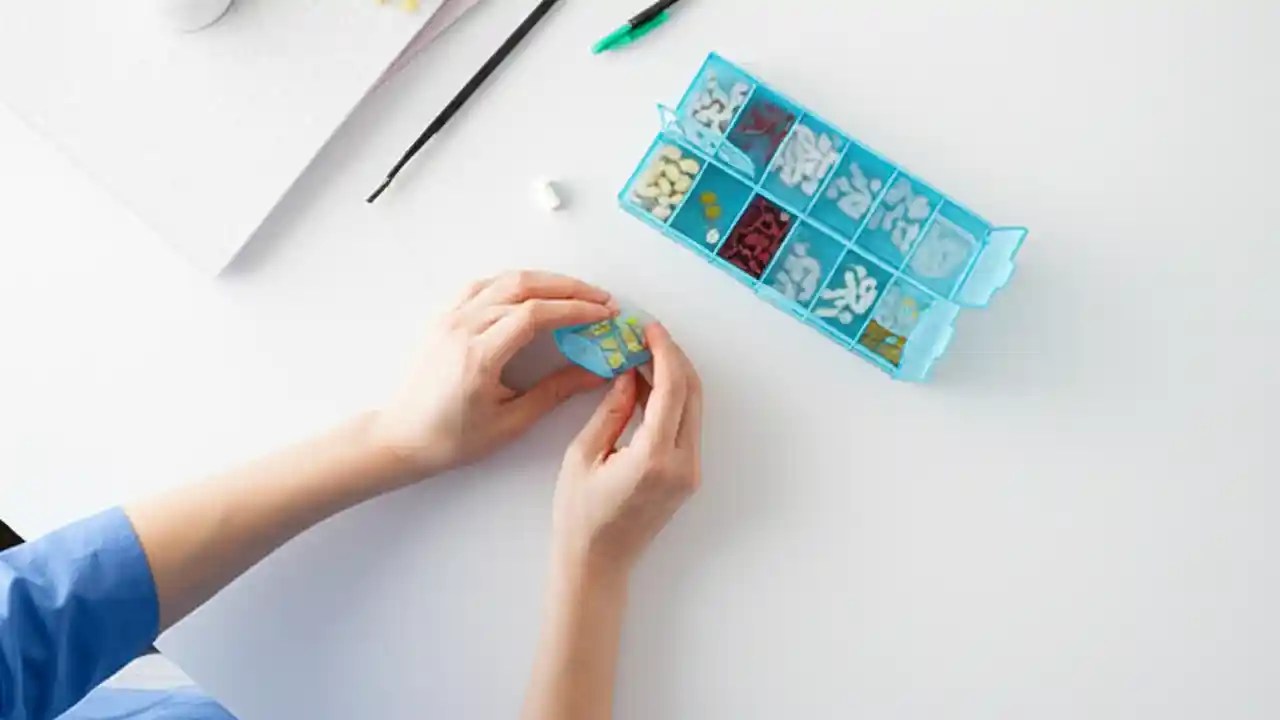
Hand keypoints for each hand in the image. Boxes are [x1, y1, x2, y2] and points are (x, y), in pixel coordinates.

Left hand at [372, 271, 618, 478]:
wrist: (402, 437)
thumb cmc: (452, 438)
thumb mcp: (510, 422)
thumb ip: (555, 392)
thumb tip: (595, 373)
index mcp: (479, 354)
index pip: (536, 314)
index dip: (575, 309)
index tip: (604, 313)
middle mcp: (462, 327)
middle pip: (523, 286)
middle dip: (568, 288)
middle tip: (600, 298)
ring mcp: (450, 318)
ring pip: (504, 280)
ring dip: (544, 280)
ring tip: (575, 292)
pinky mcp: (444, 318)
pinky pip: (483, 286)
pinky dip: (514, 283)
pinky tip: (532, 291)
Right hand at [551, 323, 702, 581]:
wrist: (597, 566)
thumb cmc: (579, 517)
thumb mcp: (582, 456)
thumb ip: (611, 410)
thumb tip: (629, 374)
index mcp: (654, 458)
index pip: (672, 389)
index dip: (663, 352)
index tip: (649, 328)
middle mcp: (682, 464)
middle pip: (692, 393)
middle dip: (673, 357)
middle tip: (647, 335)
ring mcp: (690, 471)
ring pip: (694, 407)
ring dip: (675, 376)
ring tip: (644, 354)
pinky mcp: (687, 476)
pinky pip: (686, 425)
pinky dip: (673, 398)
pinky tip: (649, 386)